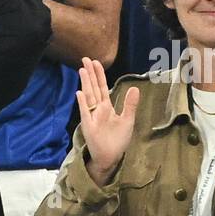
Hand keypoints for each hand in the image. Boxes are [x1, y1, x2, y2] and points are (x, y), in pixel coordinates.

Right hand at [76, 57, 138, 182]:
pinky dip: (83, 104)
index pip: (102, 87)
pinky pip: (85, 113)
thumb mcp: (128, 120)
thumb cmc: (118, 140)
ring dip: (85, 84)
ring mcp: (92, 117)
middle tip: (85, 59)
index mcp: (106, 107)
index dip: (99, 75)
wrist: (110, 156)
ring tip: (82, 70)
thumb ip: (130, 104)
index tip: (95, 63)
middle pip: (93, 88)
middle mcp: (98, 110)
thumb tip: (134, 87)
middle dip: (90, 74)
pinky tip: (80, 93)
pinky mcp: (89, 127)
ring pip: (88, 96)